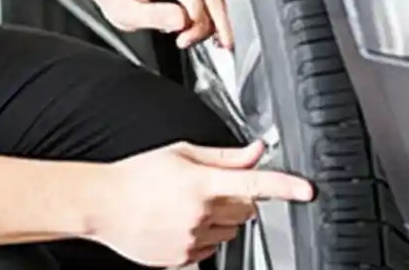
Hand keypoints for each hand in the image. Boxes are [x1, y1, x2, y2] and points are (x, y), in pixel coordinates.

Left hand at [82, 0, 234, 49]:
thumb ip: (154, 15)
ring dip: (215, 19)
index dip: (196, 8)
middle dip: (204, 22)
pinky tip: (217, 29)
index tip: (195, 28)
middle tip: (189, 41)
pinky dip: (218, 12)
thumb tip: (182, 20)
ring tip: (201, 39)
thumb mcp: (125, 11)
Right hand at [84, 140, 314, 266]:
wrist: (102, 205)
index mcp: (200, 181)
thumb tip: (256, 150)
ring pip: (231, 231)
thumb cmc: (136, 175)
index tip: (307, 191)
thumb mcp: (180, 154)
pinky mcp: (183, 258)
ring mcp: (192, 238)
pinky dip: (205, 237)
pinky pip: (211, 249)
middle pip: (246, 208)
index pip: (253, 182)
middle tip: (210, 188)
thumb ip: (224, 156)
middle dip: (238, 198)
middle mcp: (199, 212)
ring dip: (222, 219)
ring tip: (188, 206)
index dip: (284, 186)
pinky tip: (179, 222)